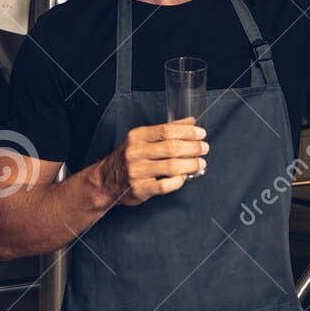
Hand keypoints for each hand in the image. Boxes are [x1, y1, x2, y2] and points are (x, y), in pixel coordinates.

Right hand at [93, 119, 208, 206]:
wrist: (105, 181)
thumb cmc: (127, 158)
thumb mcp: (142, 139)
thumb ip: (166, 130)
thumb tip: (191, 122)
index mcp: (137, 137)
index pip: (166, 130)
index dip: (187, 132)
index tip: (201, 133)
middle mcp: (135, 152)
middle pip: (171, 148)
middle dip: (193, 148)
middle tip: (204, 148)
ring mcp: (137, 171)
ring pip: (171, 167)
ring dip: (191, 165)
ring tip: (200, 163)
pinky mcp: (140, 189)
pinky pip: (165, 186)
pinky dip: (178, 181)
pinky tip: (184, 177)